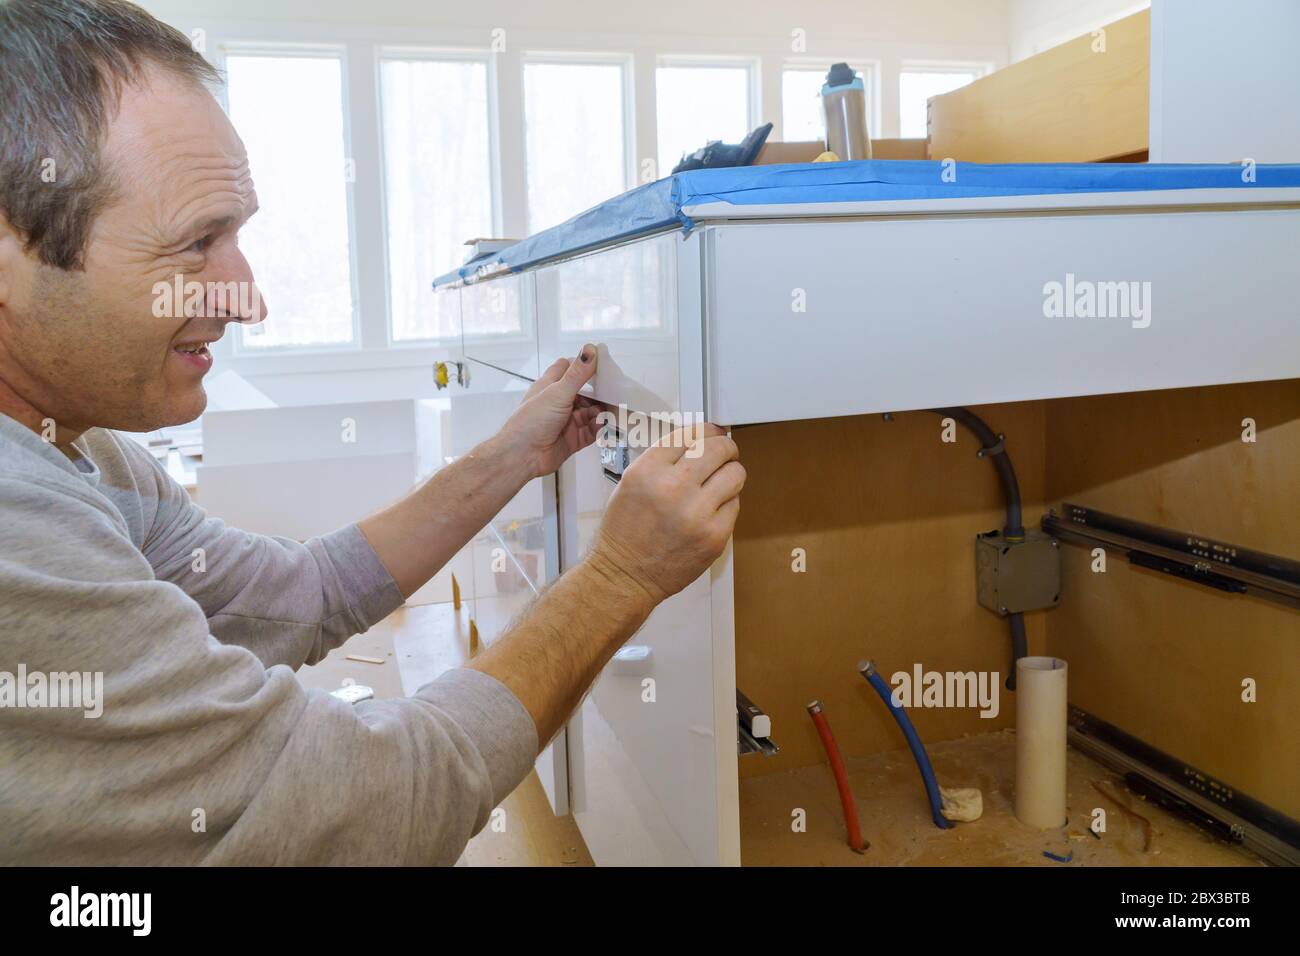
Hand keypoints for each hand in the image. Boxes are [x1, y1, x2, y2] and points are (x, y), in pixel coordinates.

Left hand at [500, 345, 602, 477]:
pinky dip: (599, 427)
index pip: (569, 368)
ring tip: (606, 412)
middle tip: (612, 390)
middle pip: (586, 391)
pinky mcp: (574, 438)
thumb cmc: (529, 423)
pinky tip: (601, 425)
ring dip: (600, 411)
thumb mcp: (557, 393)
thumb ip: (577, 373)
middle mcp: (559, 402)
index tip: (601, 363)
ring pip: (591, 412)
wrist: (523, 456)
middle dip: (599, 392)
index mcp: (551, 386)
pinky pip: (592, 431)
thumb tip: (589, 350)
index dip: (584, 364)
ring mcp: (567, 421)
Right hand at [587, 424, 744, 603]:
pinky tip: (711, 509)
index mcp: (648, 470)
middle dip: (726, 447)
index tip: (712, 433)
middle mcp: (672, 487)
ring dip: (730, 474)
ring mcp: (697, 513)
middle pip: (719, 448)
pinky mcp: (714, 535)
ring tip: (720, 482)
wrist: (625, 575)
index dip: (707, 430)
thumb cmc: (624, 533)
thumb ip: (663, 460)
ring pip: (735, 474)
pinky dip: (727, 503)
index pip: (690, 433)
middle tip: (725, 453)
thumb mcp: (630, 483)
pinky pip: (736, 504)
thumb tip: (697, 441)